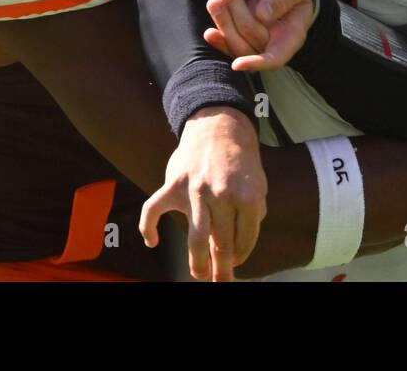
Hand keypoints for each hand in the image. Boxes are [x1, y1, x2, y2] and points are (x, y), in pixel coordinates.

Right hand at [138, 106, 265, 280]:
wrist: (218, 125)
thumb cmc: (240, 158)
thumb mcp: (258, 183)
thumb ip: (252, 213)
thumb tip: (238, 244)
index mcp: (248, 196)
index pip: (245, 238)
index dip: (242, 254)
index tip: (237, 261)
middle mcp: (222, 196)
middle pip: (221, 244)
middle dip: (222, 269)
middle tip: (222, 282)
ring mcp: (195, 191)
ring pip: (194, 237)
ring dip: (197, 261)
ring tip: (199, 274)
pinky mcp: (173, 185)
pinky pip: (154, 211)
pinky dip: (148, 229)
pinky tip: (152, 242)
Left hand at [204, 0, 315, 71]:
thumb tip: (262, 15)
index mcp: (291, 36)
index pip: (275, 58)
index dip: (256, 63)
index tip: (237, 65)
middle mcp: (273, 44)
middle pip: (248, 42)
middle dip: (234, 14)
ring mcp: (256, 42)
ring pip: (235, 42)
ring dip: (222, 21)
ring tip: (214, 0)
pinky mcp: (242, 37)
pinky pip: (228, 44)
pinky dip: (218, 39)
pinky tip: (209, 32)